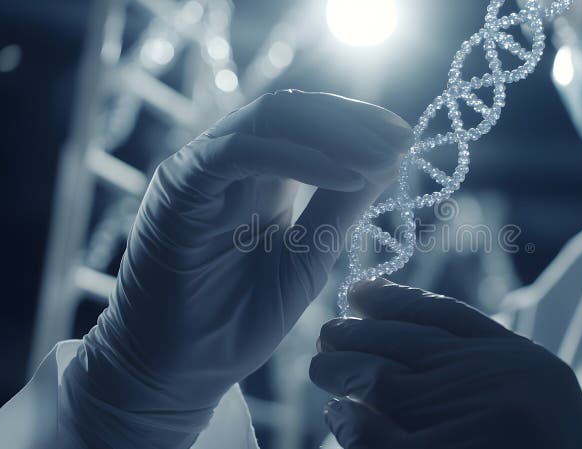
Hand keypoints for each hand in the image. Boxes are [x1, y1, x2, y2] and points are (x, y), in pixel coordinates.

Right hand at [61, 91, 411, 445]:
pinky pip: (239, 153)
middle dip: (352, 119)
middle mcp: (229, 164)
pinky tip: (347, 175)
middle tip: (401, 139)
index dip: (357, 124)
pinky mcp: (178, 188)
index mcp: (260, 177)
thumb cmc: (242, 318)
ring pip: (267, 120)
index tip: (404, 138)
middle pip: (291, 112)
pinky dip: (297, 158)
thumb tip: (388, 160)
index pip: (308, 125)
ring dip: (333, 133)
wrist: (183, 372)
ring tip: (383, 156)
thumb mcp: (310, 257)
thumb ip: (341, 207)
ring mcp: (200, 171)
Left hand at [311, 278, 581, 448]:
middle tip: (328, 336)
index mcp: (523, 364)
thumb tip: (402, 332)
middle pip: (405, 344)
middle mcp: (497, 386)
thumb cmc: (557, 447)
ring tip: (323, 368)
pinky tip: (338, 414)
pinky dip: (352, 423)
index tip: (359, 293)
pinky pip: (380, 438)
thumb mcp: (537, 391)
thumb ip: (483, 360)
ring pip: (383, 381)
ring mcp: (470, 426)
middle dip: (356, 336)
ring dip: (343, 371)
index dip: (394, 300)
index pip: (443, 317)